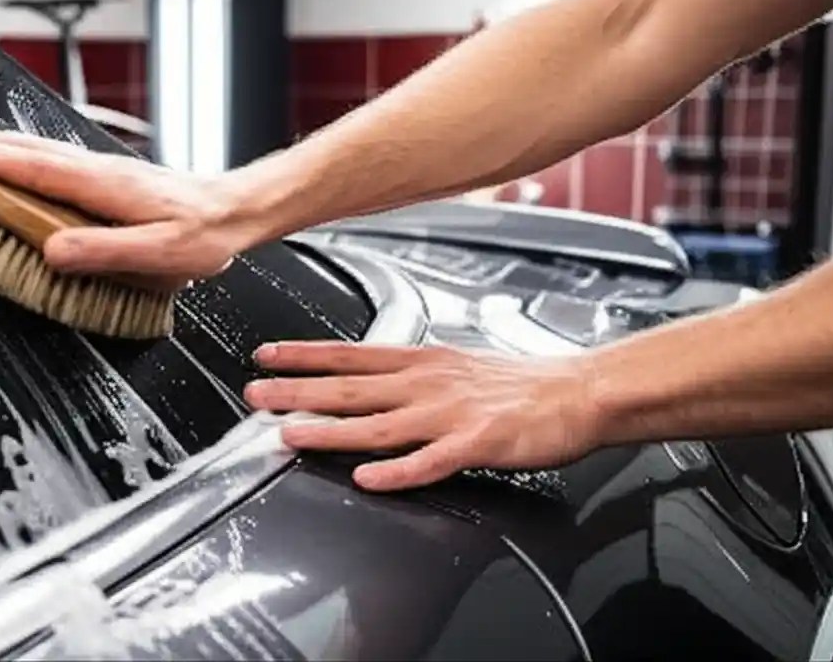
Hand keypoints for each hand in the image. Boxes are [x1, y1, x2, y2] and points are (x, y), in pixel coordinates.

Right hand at [0, 128, 260, 290]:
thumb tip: (52, 250)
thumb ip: (104, 251)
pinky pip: (51, 160)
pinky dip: (19, 156)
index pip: (28, 166)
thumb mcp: (158, 254)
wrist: (235, 212)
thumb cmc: (203, 236)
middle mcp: (96, 169)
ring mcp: (101, 170)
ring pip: (35, 150)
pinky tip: (13, 164)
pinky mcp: (107, 178)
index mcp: (101, 185)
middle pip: (23, 149)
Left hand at [243, 341, 602, 491]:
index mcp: (422, 361)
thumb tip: (371, 379)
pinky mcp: (477, 443)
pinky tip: (368, 477)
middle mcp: (428, 383)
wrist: (578, 392)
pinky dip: (397, 471)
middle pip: (351, 388)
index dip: (304, 355)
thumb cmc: (520, 383)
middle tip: (255, 394)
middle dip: (298, 391)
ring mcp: (451, 414)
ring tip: (290, 435)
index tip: (265, 355)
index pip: (350, 355)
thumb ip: (411, 374)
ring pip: (379, 425)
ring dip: (330, 430)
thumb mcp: (455, 364)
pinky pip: (430, 461)